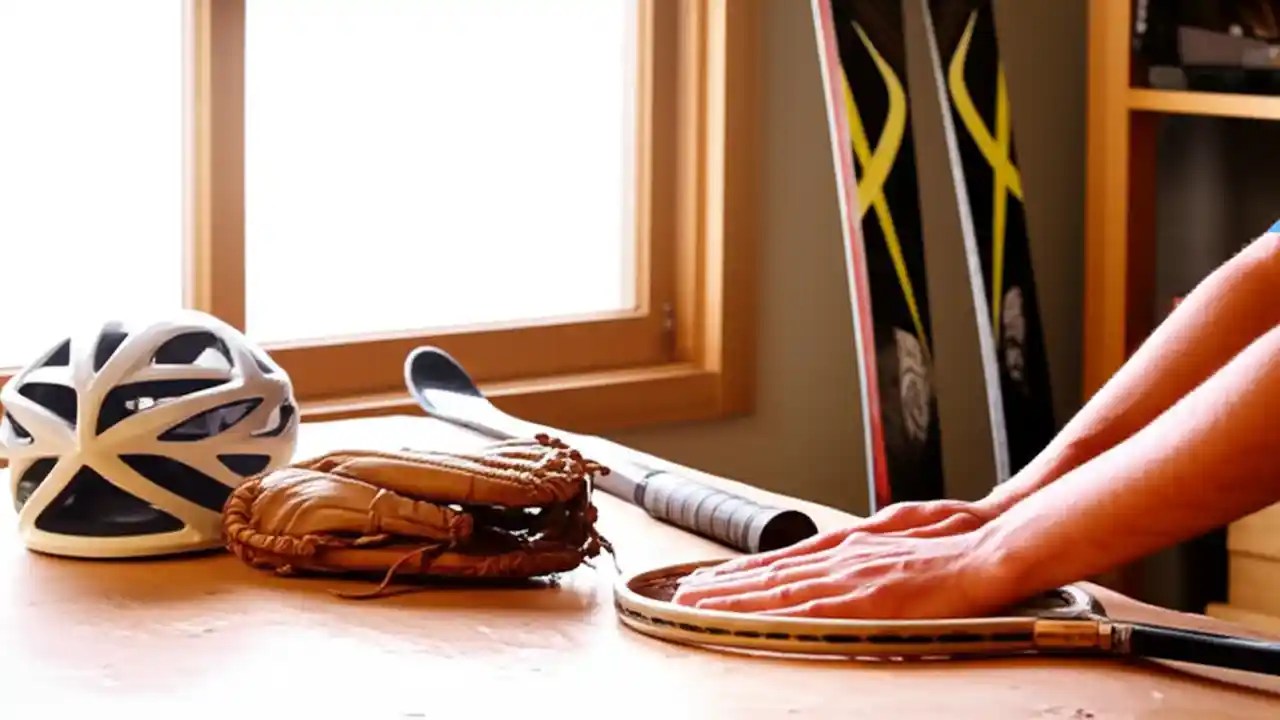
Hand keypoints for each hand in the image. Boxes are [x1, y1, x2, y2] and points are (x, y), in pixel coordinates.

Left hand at [669, 530, 1014, 618]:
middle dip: (725, 585)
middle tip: (685, 594)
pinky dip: (776, 616)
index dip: (745, 573)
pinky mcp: (869, 600)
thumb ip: (869, 560)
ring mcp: (853, 577)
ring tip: (698, 604)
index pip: (785, 561)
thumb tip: (850, 577)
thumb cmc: (958, 545)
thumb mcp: (902, 541)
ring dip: (735, 598)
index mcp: (851, 548)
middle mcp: (842, 558)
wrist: (994, 545)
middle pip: (771, 573)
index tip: (712, 580)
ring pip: (779, 589)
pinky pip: (812, 612)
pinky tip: (754, 622)